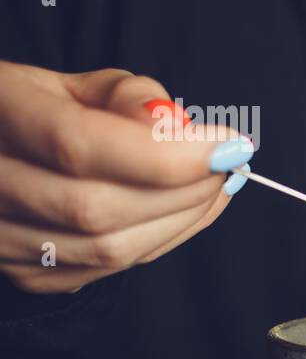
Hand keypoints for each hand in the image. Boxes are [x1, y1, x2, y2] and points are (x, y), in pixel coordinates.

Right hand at [0, 62, 254, 293]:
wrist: (2, 157)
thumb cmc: (47, 112)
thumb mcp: (81, 84)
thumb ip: (131, 98)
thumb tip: (183, 133)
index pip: (80, 146)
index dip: (165, 154)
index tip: (230, 144)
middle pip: (97, 208)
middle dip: (184, 189)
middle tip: (227, 163)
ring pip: (108, 249)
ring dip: (183, 219)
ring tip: (216, 186)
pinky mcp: (27, 273)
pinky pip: (110, 270)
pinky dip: (164, 239)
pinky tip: (188, 211)